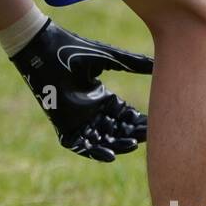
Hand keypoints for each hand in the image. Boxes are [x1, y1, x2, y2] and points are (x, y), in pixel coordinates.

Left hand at [10, 20, 152, 162]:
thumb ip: (134, 63)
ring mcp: (77, 118)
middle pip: (115, 129)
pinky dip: (94, 152)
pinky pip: (80, 145)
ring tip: (130, 146)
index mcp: (101, 96)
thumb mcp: (110, 58)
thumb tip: (160, 62)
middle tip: (143, 137)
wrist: (44, 49)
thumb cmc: (73, 49)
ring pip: (101, 139)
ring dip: (116, 145)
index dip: (138, 120)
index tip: (153, 123)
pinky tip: (110, 155)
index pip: (124, 114)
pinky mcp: (63, 124)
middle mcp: (91, 109)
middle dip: (129, 135)